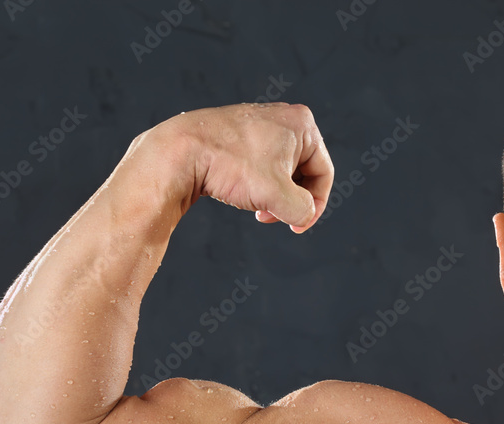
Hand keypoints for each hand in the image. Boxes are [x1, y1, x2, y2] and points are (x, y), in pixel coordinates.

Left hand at [164, 103, 334, 232]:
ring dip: (272, 194)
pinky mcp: (238, 133)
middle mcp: (283, 117)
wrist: (180, 152)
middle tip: (270, 215)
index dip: (316, 205)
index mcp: (302, 124)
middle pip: (302, 171)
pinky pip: (259, 164)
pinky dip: (255, 183)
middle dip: (289, 199)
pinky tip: (238, 192)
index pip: (323, 173)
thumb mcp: (277, 196)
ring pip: (279, 170)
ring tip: (254, 205)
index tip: (297, 226)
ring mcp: (258, 124)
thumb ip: (303, 210)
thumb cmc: (229, 165)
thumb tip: (303, 215)